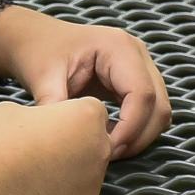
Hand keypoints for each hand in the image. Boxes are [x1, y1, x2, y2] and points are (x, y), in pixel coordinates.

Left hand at [0, 8, 173, 157]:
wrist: (35, 39)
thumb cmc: (39, 51)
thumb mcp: (43, 77)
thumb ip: (54, 106)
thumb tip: (65, 140)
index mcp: (118, 47)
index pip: (142, 94)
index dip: (130, 128)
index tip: (105, 150)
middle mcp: (137, 54)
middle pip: (158, 105)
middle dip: (138, 137)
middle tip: (106, 155)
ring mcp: (140, 65)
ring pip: (159, 111)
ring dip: (139, 136)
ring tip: (107, 147)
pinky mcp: (135, 79)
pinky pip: (149, 110)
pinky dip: (135, 129)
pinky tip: (108, 136)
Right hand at [0, 98, 111, 194]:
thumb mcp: (14, 109)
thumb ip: (39, 115)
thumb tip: (39, 125)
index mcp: (88, 115)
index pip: (91, 111)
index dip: (68, 117)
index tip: (48, 126)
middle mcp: (100, 148)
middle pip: (95, 142)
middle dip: (75, 144)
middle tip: (43, 151)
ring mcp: (94, 182)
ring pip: (88, 173)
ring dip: (69, 172)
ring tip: (35, 176)